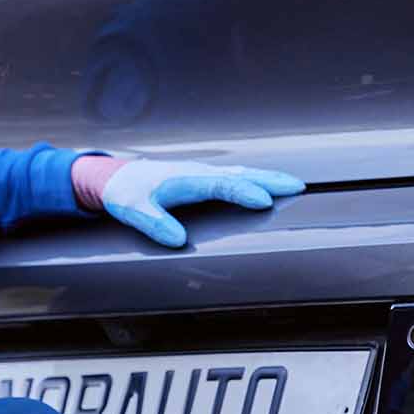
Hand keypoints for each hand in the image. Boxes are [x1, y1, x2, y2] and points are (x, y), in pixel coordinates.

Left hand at [100, 158, 304, 248]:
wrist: (115, 178)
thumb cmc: (125, 194)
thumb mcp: (134, 210)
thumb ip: (155, 224)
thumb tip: (178, 239)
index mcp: (187, 179)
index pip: (222, 185)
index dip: (244, 193)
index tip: (265, 201)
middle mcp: (199, 173)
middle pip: (241, 174)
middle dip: (270, 180)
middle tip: (298, 186)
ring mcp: (202, 175)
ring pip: (241, 174)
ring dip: (267, 178)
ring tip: (293, 185)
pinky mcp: (201, 179)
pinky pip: (234, 178)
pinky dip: (254, 180)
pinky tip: (265, 187)